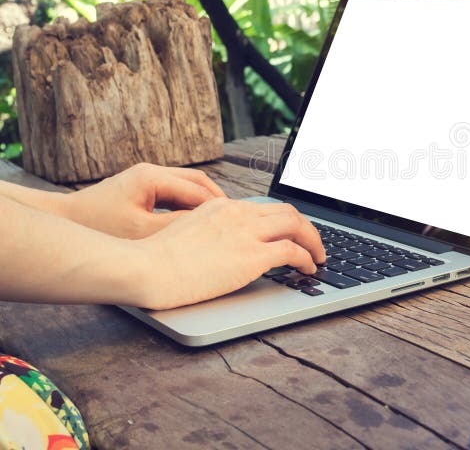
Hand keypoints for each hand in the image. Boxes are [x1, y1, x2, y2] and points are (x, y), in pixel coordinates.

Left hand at [61, 163, 225, 238]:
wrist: (65, 221)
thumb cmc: (98, 225)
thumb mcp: (142, 231)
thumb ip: (177, 226)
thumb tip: (207, 225)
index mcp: (152, 177)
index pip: (199, 189)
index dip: (219, 207)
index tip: (236, 222)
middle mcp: (151, 172)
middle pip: (197, 182)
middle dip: (216, 201)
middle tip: (233, 220)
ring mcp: (146, 179)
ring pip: (187, 187)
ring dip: (203, 204)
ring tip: (218, 224)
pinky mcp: (141, 189)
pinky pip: (174, 194)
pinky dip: (187, 207)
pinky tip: (194, 224)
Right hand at [131, 198, 325, 309]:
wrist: (145, 268)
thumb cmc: (155, 260)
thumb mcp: (184, 232)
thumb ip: (209, 231)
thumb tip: (223, 246)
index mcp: (221, 206)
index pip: (264, 207)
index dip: (284, 220)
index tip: (291, 232)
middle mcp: (238, 214)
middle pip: (286, 211)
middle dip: (306, 227)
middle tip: (313, 243)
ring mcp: (246, 232)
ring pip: (297, 225)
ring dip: (314, 241)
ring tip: (319, 256)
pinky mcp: (252, 255)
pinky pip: (293, 251)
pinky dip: (307, 259)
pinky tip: (309, 269)